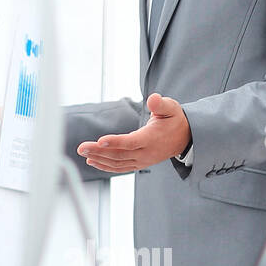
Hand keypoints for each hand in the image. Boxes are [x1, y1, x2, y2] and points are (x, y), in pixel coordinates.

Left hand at [76, 93, 190, 173]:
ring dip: (98, 159)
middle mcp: (146, 152)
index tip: (99, 141)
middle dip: (98, 152)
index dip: (115, 142)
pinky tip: (93, 161)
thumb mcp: (171, 108)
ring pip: (117, 162)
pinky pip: (120, 167)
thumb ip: (161, 104)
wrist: (185, 138)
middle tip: (81, 148)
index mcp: (152, 139)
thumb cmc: (174, 121)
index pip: (131, 142)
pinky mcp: (138, 163)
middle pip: (119, 154)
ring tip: (83, 153)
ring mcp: (142, 160)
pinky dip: (105, 166)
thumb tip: (153, 98)